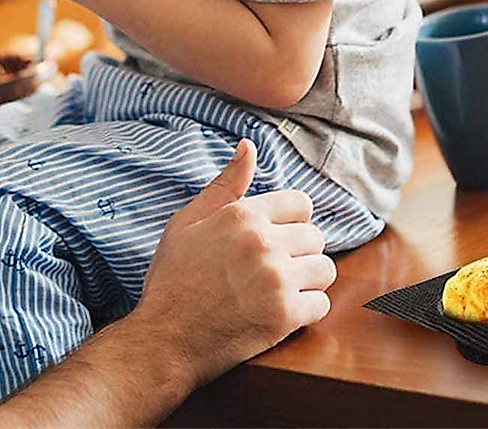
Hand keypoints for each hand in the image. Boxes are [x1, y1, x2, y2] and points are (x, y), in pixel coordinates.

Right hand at [138, 139, 335, 389]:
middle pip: (316, 236)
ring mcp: (276, 280)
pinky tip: (283, 313)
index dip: (291, 221)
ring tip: (282, 289)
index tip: (277, 239)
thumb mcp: (188, 222)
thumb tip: (249, 145)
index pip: (302, 203)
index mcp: (244, 215)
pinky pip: (321, 304)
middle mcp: (264, 242)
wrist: (163, 341)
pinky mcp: (284, 317)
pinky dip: (307, 311)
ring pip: (325, 269)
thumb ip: (225, 184)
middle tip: (276, 269)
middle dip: (300, 252)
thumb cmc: (173, 279)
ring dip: (308, 280)